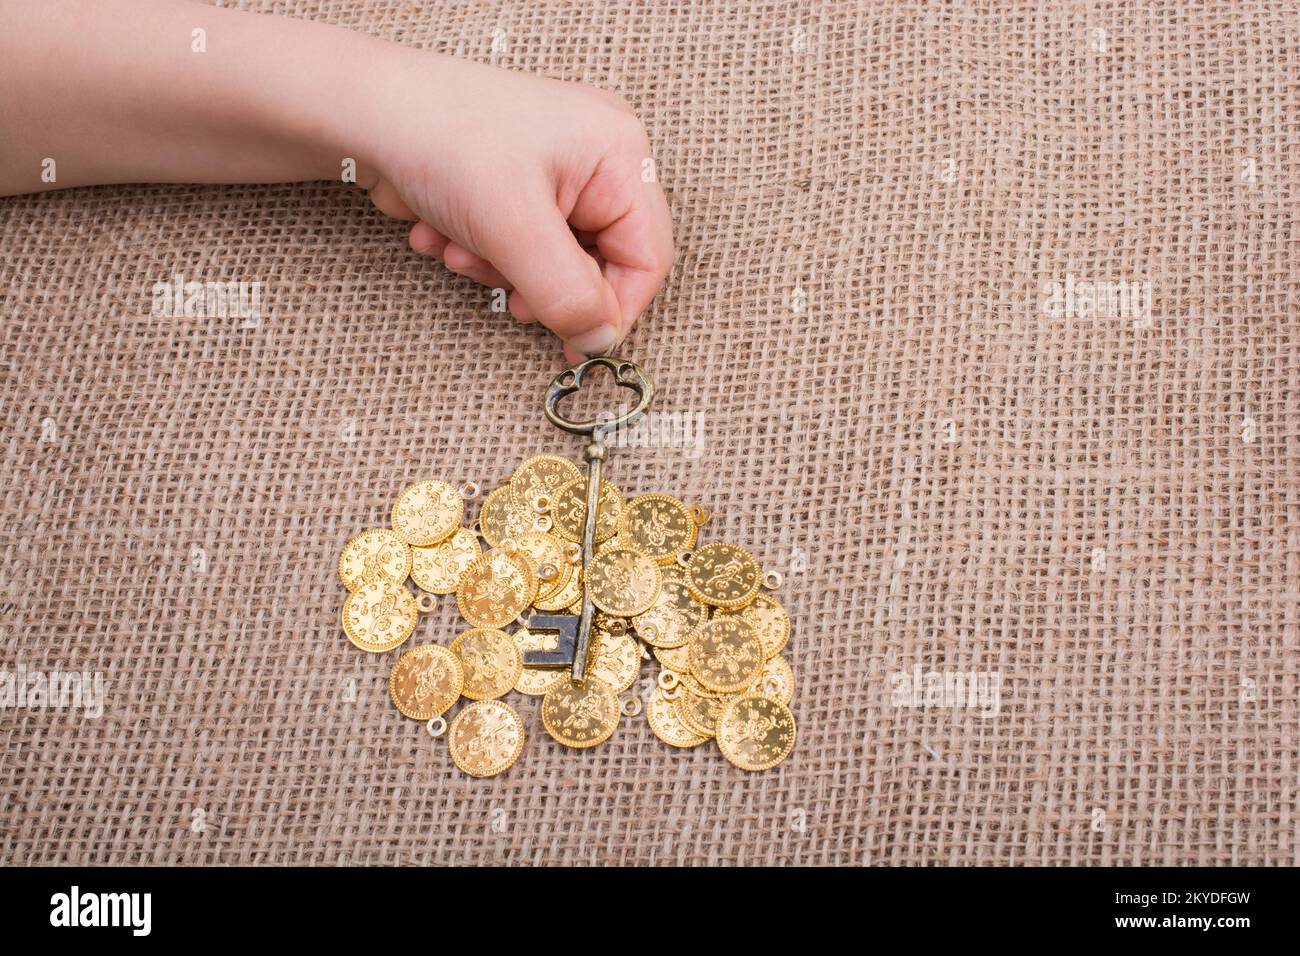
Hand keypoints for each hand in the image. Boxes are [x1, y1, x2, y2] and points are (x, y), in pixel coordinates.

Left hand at [361, 54, 674, 362]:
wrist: (361, 111)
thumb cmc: (443, 139)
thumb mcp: (515, 229)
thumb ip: (568, 294)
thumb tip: (600, 340)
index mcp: (619, 154)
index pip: (647, 256)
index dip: (614, 308)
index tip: (575, 345)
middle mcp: (597, 157)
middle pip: (600, 261)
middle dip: (542, 283)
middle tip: (508, 299)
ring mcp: (558, 169)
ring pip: (555, 260)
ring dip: (502, 271)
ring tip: (458, 249)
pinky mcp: (518, 183)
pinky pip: (521, 245)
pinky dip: (483, 252)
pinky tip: (442, 231)